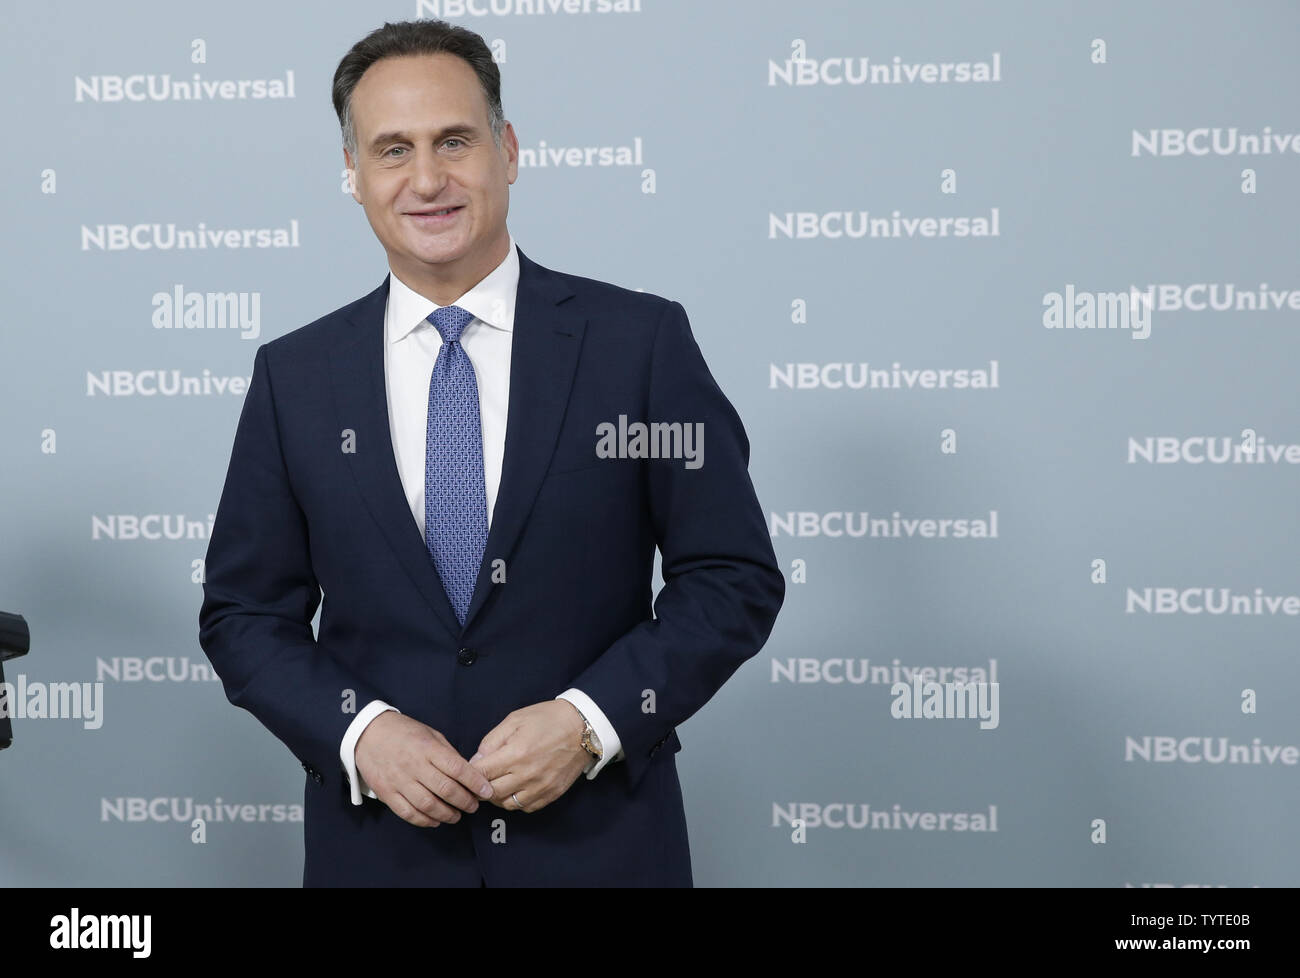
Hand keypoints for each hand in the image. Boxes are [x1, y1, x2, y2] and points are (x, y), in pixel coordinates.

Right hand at [355, 711, 493, 827]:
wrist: (368, 733)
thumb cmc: (404, 732)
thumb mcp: (430, 734)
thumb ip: (448, 753)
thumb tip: (468, 772)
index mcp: (428, 748)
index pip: (457, 768)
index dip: (475, 783)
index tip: (487, 791)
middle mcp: (414, 766)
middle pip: (445, 790)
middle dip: (465, 801)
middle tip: (474, 806)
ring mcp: (399, 781)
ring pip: (427, 805)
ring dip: (446, 814)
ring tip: (456, 816)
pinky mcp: (387, 793)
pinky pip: (408, 812)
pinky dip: (424, 820)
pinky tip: (435, 820)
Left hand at [471, 701, 589, 813]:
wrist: (583, 727)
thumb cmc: (548, 719)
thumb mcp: (515, 720)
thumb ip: (492, 741)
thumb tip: (476, 760)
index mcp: (515, 754)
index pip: (481, 773)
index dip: (470, 773)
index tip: (469, 769)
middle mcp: (527, 775)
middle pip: (491, 793)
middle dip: (481, 786)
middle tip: (480, 778)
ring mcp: (540, 787)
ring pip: (507, 804)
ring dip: (497, 796)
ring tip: (497, 783)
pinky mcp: (551, 794)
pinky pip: (526, 807)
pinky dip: (516, 801)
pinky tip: (516, 788)